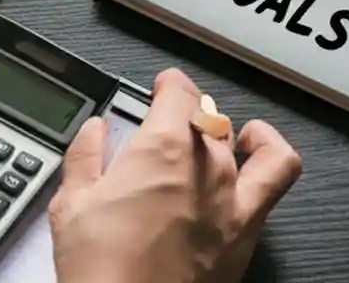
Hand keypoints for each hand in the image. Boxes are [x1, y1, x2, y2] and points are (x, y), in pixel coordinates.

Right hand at [48, 69, 300, 282]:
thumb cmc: (104, 269)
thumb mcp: (71, 204)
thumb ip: (85, 158)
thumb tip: (93, 134)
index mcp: (161, 147)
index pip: (177, 92)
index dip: (169, 84)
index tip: (162, 87)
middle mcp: (204, 164)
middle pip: (206, 115)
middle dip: (188, 111)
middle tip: (170, 119)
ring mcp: (231, 196)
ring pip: (240, 140)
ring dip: (226, 130)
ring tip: (220, 129)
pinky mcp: (246, 230)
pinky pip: (277, 175)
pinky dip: (271, 155)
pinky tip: (257, 155)